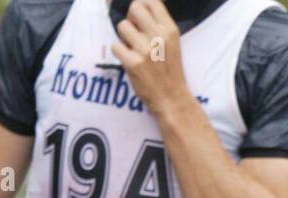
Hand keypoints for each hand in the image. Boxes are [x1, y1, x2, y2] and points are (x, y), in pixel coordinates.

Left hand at [112, 0, 190, 116]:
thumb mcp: (172, 42)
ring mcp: (145, 50)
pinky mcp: (133, 63)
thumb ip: (158, 25)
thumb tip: (137, 9)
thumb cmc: (169, 70)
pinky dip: (119, 53)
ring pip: (122, 26)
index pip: (150, 1)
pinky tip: (129, 61)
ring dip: (124, 37)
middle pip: (134, 8)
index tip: (139, 19)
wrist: (171, 98)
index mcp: (170, 29)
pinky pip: (115, 46)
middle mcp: (159, 36)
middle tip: (134, 34)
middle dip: (131, 19)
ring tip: (133, 49)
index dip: (141, 7)